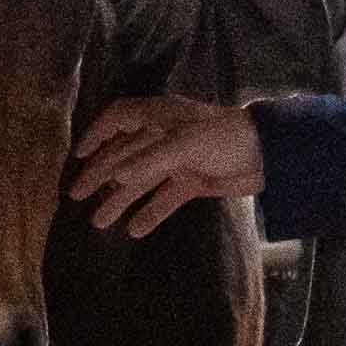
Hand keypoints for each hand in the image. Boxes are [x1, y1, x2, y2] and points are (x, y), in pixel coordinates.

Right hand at [73, 93, 260, 237]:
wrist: (270, 155)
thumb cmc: (226, 137)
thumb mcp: (186, 143)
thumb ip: (151, 159)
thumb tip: (118, 177)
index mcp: (160, 116)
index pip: (118, 118)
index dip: (96, 135)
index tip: (78, 156)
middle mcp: (164, 136)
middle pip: (123, 155)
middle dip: (100, 175)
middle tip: (76, 196)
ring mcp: (178, 160)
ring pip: (141, 180)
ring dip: (120, 199)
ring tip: (99, 221)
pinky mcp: (192, 182)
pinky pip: (165, 198)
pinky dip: (151, 212)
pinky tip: (135, 229)